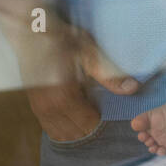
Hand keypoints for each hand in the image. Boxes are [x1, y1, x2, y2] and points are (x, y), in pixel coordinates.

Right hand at [18, 23, 139, 141]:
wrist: (32, 31)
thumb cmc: (62, 38)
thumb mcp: (89, 53)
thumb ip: (109, 75)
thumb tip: (132, 88)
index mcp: (64, 98)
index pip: (88, 124)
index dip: (102, 122)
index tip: (112, 114)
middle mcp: (49, 108)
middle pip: (75, 133)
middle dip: (90, 129)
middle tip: (103, 117)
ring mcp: (39, 109)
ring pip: (61, 134)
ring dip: (76, 131)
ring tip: (90, 118)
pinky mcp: (34, 105)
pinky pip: (50, 128)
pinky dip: (63, 128)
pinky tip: (74, 119)